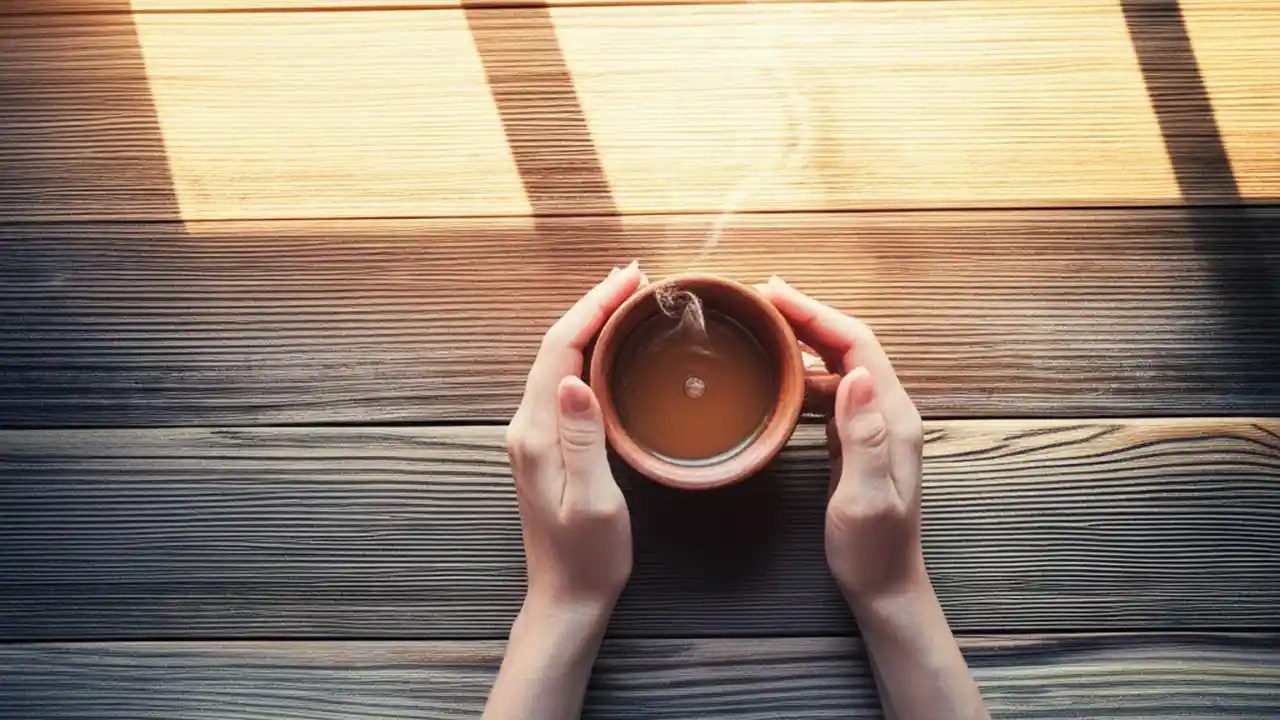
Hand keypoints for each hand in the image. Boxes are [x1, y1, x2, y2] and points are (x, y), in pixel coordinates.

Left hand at [505, 262, 644, 616]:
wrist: (566, 598)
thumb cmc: (588, 557)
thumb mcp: (596, 500)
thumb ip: (583, 438)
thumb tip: (574, 379)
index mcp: (537, 434)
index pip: (560, 350)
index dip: (593, 307)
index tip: (629, 280)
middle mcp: (527, 427)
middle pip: (556, 346)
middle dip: (593, 305)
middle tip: (634, 277)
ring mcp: (534, 435)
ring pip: (559, 361)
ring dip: (590, 324)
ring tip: (625, 298)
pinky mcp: (546, 445)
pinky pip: (564, 382)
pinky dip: (588, 353)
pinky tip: (609, 348)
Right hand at [758, 276, 927, 611]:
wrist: (884, 586)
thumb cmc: (873, 550)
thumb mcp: (865, 497)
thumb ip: (863, 436)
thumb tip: (858, 374)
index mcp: (893, 417)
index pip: (857, 345)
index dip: (817, 313)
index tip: (775, 294)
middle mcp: (887, 412)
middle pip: (848, 345)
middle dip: (807, 314)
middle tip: (760, 296)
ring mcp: (872, 425)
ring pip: (837, 364)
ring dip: (803, 338)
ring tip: (763, 322)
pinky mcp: (855, 440)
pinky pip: (828, 391)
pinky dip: (801, 371)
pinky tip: (777, 370)